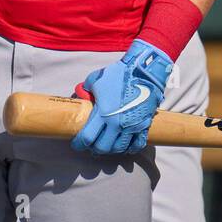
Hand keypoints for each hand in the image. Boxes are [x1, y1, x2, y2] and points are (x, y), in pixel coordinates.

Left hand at [71, 40, 172, 156]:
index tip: (77, 145)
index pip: (87, 138)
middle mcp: (117, 123)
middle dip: (94, 149)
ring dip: (111, 150)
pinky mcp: (144, 125)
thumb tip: (81, 94)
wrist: (145, 71)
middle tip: (91, 147)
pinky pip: (137, 144)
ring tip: (107, 147)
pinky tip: (125, 148)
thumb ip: (86, 89)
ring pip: (119, 148)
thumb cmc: (120, 73)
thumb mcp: (96, 79)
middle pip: (103, 147)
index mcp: (103, 113)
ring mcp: (132, 126)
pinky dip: (130, 148)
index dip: (79, 144)